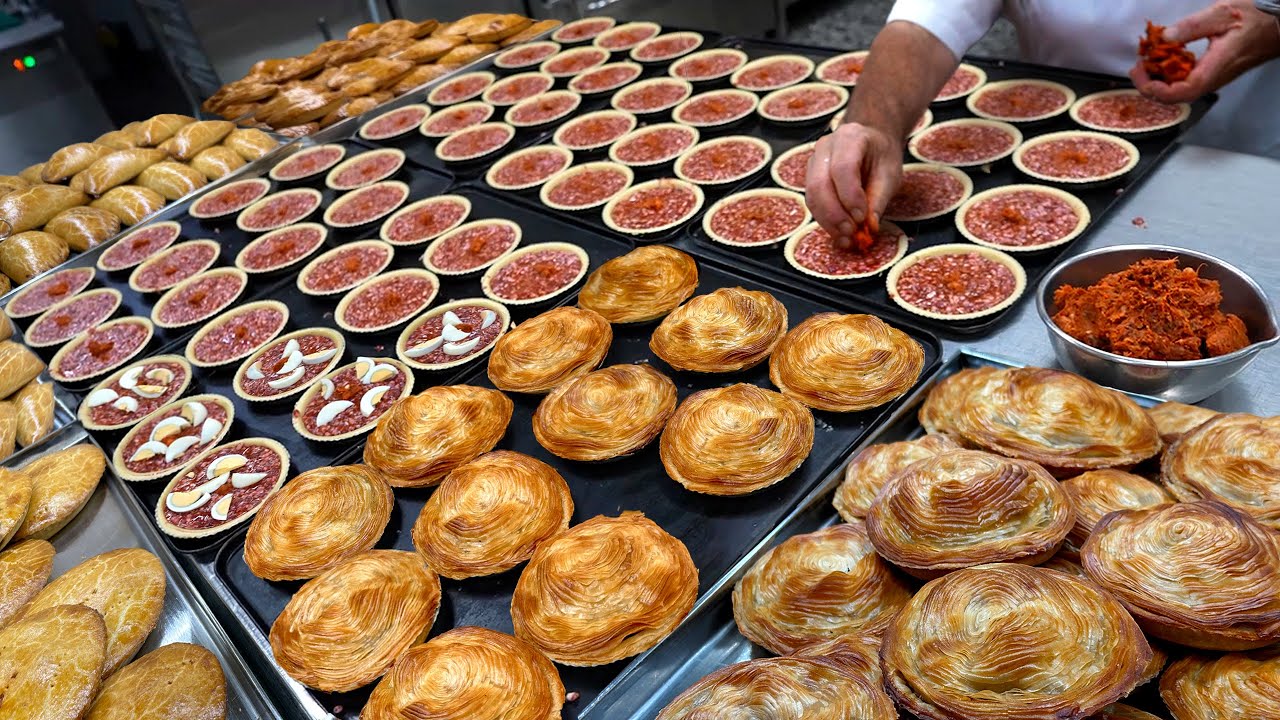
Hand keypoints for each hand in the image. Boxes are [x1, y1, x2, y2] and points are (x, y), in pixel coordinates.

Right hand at [804, 122, 902, 249]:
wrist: (871, 143)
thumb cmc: (881, 156)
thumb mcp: (890, 175)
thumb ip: (879, 200)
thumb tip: (868, 228)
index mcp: (850, 137)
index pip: (843, 168)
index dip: (850, 196)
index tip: (862, 217)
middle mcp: (825, 147)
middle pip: (820, 184)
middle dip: (835, 214)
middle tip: (851, 233)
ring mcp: (813, 162)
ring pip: (812, 196)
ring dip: (828, 222)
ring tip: (846, 239)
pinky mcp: (809, 179)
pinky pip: (812, 203)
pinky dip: (825, 221)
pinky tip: (839, 234)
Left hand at [1130, 0, 1279, 102]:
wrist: (1278, 25)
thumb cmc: (1256, 18)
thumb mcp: (1222, 13)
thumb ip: (1192, 26)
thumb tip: (1165, 37)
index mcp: (1217, 66)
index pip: (1184, 92)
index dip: (1158, 90)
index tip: (1141, 74)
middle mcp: (1214, 78)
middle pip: (1176, 97)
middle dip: (1151, 86)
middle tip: (1137, 67)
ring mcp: (1214, 78)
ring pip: (1180, 91)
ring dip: (1158, 81)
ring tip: (1145, 63)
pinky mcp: (1213, 75)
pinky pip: (1187, 82)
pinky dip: (1170, 74)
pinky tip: (1163, 60)